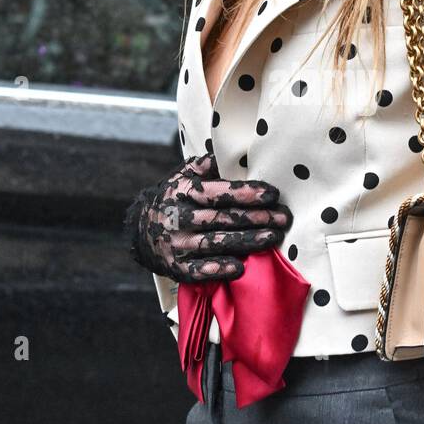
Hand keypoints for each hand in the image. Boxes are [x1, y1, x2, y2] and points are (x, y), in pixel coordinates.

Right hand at [122, 151, 292, 282]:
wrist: (140, 230)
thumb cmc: (174, 200)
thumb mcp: (183, 176)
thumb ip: (205, 165)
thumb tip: (227, 154)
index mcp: (184, 193)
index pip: (220, 193)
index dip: (247, 193)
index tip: (273, 194)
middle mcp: (180, 218)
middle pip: (223, 218)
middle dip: (256, 218)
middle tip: (283, 218)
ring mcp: (178, 244)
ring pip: (216, 243)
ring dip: (247, 241)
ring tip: (272, 238)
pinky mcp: (176, 266)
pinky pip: (199, 269)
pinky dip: (219, 269)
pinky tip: (240, 268)